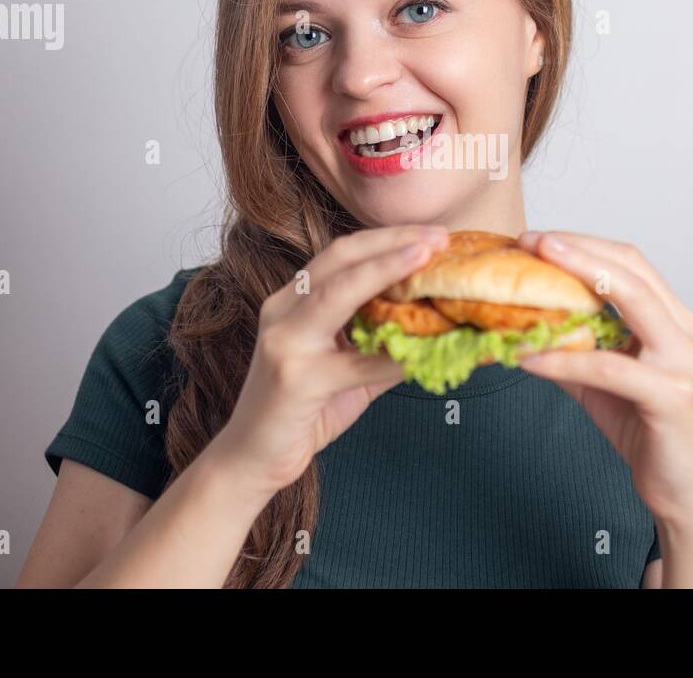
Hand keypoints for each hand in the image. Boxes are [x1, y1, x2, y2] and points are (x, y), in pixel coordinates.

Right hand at [217, 224, 448, 497]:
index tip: (432, 234)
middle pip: (341, 257)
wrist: (252, 458)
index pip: (343, 252)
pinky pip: (355, 362)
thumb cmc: (301, 411)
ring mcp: (285, 341)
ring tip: (427, 259)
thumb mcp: (347, 369)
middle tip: (439, 238)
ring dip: (388, 270)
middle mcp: (283, 310)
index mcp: (293, 300)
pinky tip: (425, 350)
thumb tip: (440, 329)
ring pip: (340, 293)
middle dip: (393, 241)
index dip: (388, 238)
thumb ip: (382, 344)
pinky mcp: (294, 378)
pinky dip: (393, 354)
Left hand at [514, 230, 692, 524]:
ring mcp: (681, 362)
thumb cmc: (649, 433)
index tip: (538, 238)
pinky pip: (608, 367)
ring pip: (631, 300)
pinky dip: (563, 359)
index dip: (583, 244)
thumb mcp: (602, 381)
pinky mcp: (670, 397)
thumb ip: (574, 349)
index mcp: (673, 319)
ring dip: (577, 278)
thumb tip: (522, 327)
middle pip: (630, 269)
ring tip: (530, 273)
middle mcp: (684, 331)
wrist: (686, 493)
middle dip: (577, 248)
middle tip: (530, 239)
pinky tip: (527, 357)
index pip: (629, 262)